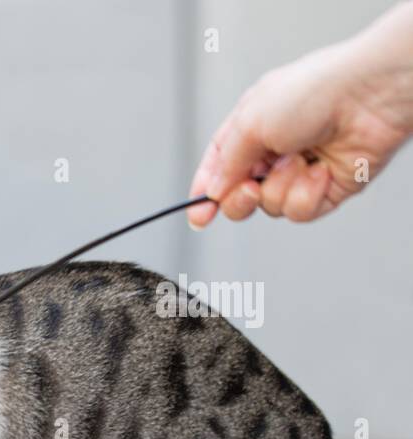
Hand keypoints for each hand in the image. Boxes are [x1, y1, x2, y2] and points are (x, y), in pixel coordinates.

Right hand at [188, 3, 412, 226]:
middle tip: (250, 187)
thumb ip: (224, 164)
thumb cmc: (315, 91)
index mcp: (252, 128)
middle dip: (240, 199)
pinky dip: (307, 194)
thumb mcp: (250, 122)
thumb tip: (214, 192)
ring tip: (300, 160)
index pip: (219, 168)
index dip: (206, 193)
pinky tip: (322, 169)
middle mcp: (275, 151)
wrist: (370, 96)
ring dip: (282, 187)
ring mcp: (300, 172)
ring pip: (270, 206)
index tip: (199, 216)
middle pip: (240, 196)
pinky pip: (301, 211)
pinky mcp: (326, 189)